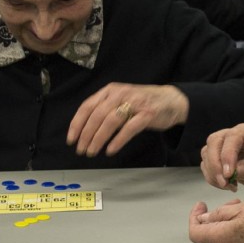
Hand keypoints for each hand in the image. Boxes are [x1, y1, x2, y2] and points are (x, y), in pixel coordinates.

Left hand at [67, 83, 189, 157]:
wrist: (172, 100)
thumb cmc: (142, 102)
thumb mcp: (121, 99)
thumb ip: (104, 108)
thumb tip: (83, 129)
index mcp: (110, 90)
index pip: (87, 106)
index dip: (77, 124)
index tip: (71, 139)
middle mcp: (120, 94)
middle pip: (97, 115)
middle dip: (86, 135)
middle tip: (81, 150)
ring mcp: (135, 103)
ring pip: (110, 122)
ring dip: (98, 139)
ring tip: (92, 152)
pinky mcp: (147, 114)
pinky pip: (129, 128)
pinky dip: (118, 140)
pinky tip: (111, 150)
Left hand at [188, 197, 243, 242]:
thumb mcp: (242, 208)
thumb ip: (219, 214)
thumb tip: (205, 219)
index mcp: (221, 238)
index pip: (195, 232)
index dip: (194, 217)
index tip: (201, 206)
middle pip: (208, 237)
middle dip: (213, 219)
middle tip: (229, 204)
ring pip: (221, 242)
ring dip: (225, 226)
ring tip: (243, 212)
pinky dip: (234, 236)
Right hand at [200, 122, 243, 197]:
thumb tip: (232, 171)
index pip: (234, 136)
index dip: (227, 154)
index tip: (229, 174)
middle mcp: (241, 135)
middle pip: (215, 141)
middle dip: (215, 164)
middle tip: (224, 183)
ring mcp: (230, 146)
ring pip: (208, 152)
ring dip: (212, 172)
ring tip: (228, 185)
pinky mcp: (224, 158)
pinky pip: (208, 164)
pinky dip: (212, 177)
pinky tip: (228, 185)